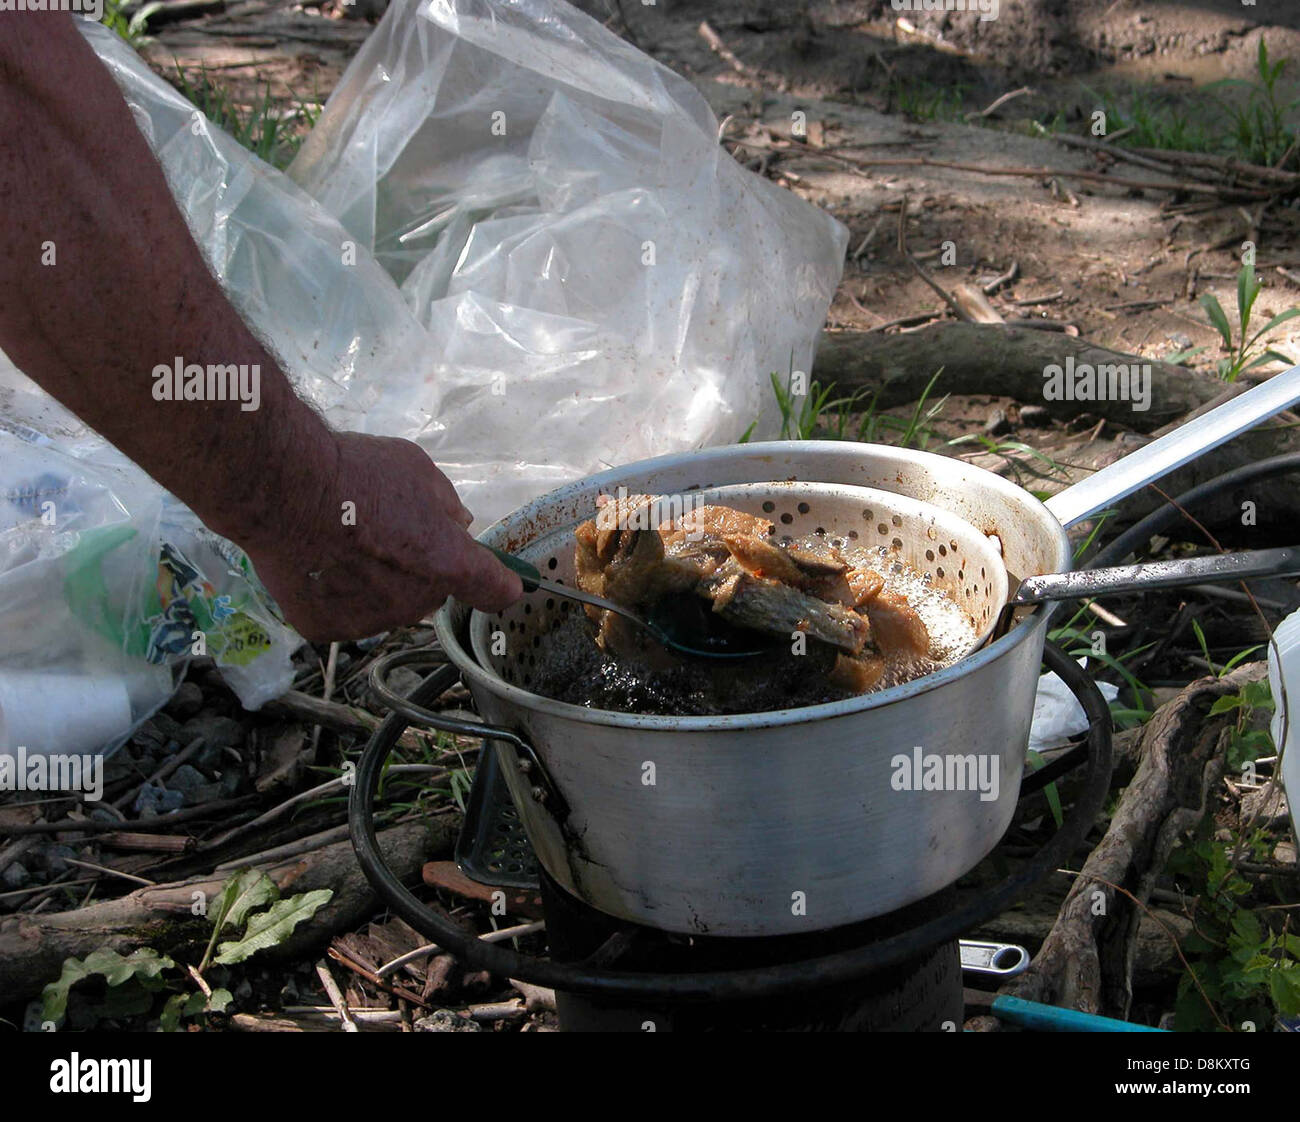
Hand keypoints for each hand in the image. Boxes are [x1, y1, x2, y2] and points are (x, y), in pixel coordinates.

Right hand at [239, 432, 521, 641]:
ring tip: (344, 543)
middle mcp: (414, 602)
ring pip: (386, 605)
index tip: (500, 581)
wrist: (280, 488)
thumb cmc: (354, 471)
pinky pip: (345, 612)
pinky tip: (319, 561)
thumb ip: (444, 504)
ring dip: (377, 583)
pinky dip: (337, 594)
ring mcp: (369, 620)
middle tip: (386, 533)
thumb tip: (455, 524)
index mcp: (448, 562)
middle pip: (431, 592)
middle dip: (420, 569)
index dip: (500, 585)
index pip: (495, 591)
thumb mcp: (417, 470)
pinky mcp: (327, 629)